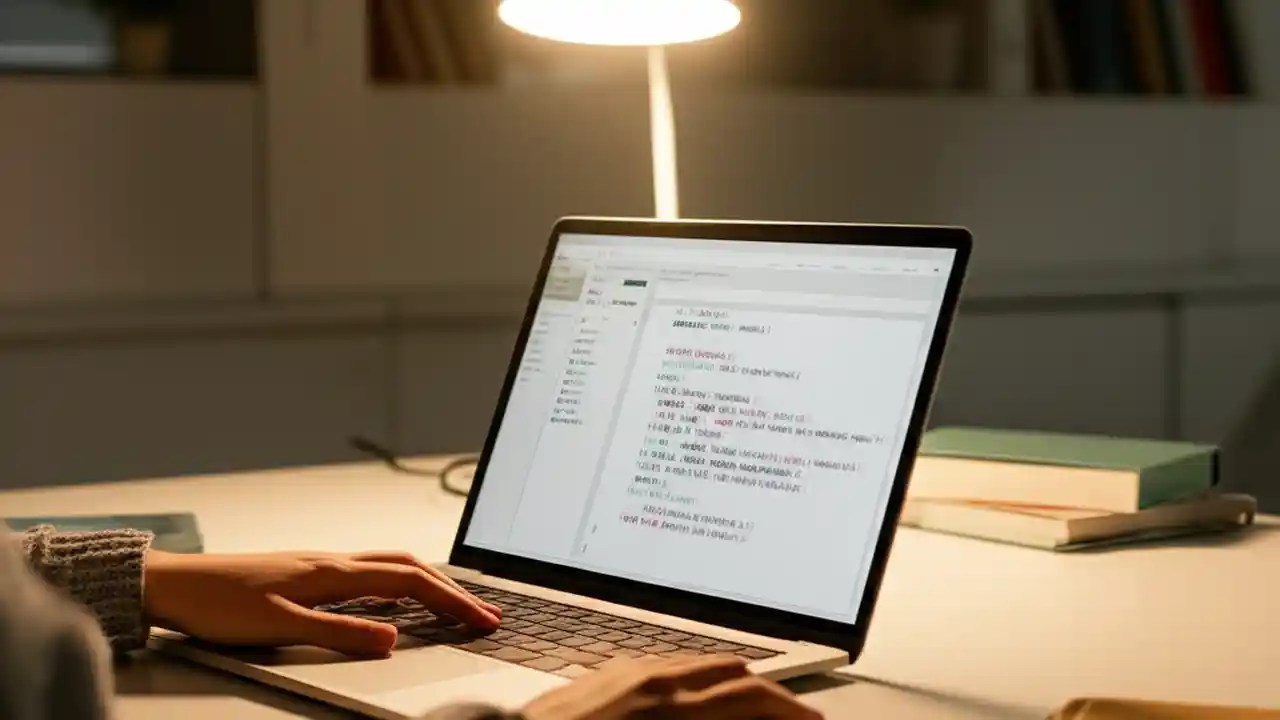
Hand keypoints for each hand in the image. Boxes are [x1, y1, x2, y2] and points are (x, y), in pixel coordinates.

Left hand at [143, 549, 500, 656]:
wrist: (173, 583)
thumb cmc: (218, 602)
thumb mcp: (281, 625)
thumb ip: (340, 632)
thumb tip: (394, 640)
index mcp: (333, 571)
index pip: (411, 582)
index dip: (452, 601)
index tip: (482, 620)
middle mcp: (333, 561)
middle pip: (410, 567)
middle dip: (452, 590)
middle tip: (483, 614)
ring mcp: (321, 565)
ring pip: (391, 566)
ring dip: (429, 584)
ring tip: (453, 604)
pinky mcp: (307, 574)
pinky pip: (370, 573)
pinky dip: (400, 584)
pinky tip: (396, 601)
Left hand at [523, 655, 821, 719]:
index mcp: (673, 707)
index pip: (752, 697)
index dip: (790, 710)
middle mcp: (654, 679)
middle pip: (733, 671)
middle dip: (770, 693)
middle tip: (793, 715)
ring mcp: (627, 669)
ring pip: (699, 662)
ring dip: (733, 680)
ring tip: (751, 700)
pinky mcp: (604, 671)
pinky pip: (664, 664)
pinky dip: (694, 677)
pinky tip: (693, 695)